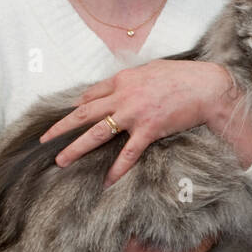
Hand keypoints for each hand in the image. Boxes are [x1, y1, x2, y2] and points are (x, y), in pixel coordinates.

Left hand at [39, 60, 236, 186]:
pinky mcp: (149, 130)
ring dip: (76, 148)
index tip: (68, 116)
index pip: (92, 94)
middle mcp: (123, 96)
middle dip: (61, 127)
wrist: (207, 87)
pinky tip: (107, 181)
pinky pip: (128, 153)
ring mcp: (134, 114)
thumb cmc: (184, 76)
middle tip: (44, 140)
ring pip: (97, 133)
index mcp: (123, 79)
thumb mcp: (152, 70)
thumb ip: (133, 79)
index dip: (77, 106)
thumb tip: (123, 85)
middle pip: (84, 113)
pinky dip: (117, 168)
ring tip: (61, 161)